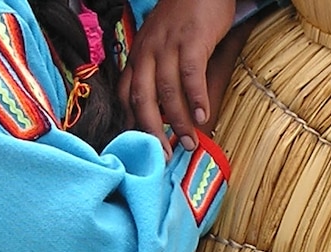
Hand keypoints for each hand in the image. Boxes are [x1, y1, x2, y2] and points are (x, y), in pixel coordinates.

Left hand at [118, 0, 235, 153]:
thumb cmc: (183, 17)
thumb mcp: (160, 43)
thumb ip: (159, 71)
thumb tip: (166, 109)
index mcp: (138, 56)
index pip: (127, 95)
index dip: (133, 124)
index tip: (143, 147)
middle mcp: (147, 52)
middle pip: (142, 99)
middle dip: (153, 132)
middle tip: (164, 155)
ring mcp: (167, 46)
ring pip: (167, 92)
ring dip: (179, 121)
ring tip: (190, 141)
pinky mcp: (190, 40)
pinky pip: (190, 75)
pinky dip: (197, 98)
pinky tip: (203, 115)